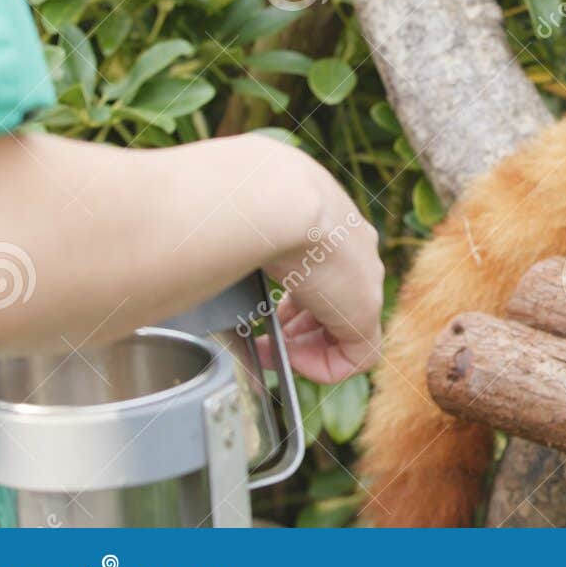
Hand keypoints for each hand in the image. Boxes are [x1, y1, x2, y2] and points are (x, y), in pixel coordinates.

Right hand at [258, 143, 384, 382]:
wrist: (275, 198)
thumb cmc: (247, 200)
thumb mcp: (245, 219)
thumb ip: (237, 241)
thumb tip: (200, 255)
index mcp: (330, 223)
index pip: (322, 271)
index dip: (292, 302)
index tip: (263, 312)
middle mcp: (355, 249)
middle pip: (335, 303)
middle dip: (297, 328)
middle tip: (264, 339)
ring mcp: (365, 280)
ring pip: (346, 330)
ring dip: (305, 348)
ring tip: (270, 348)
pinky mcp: (365, 312)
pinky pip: (357, 357)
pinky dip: (323, 367)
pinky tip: (290, 359)